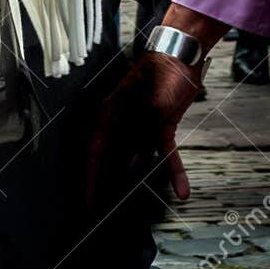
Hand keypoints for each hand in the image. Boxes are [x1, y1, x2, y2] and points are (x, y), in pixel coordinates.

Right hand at [86, 50, 198, 211]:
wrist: (181, 55)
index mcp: (108, 114)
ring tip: (128, 209)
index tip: (87, 204)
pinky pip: (165, 153)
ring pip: (135, 160)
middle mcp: (121, 122)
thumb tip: (129, 166)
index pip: (93, 153)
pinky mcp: (162, 127)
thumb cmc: (160, 73)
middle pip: (110, 160)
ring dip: (135, 182)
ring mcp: (141, 125)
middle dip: (106, 186)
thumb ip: (141, 137)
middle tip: (99, 212)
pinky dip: (174, 171)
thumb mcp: (151, 105)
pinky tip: (182, 190)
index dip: (89, 180)